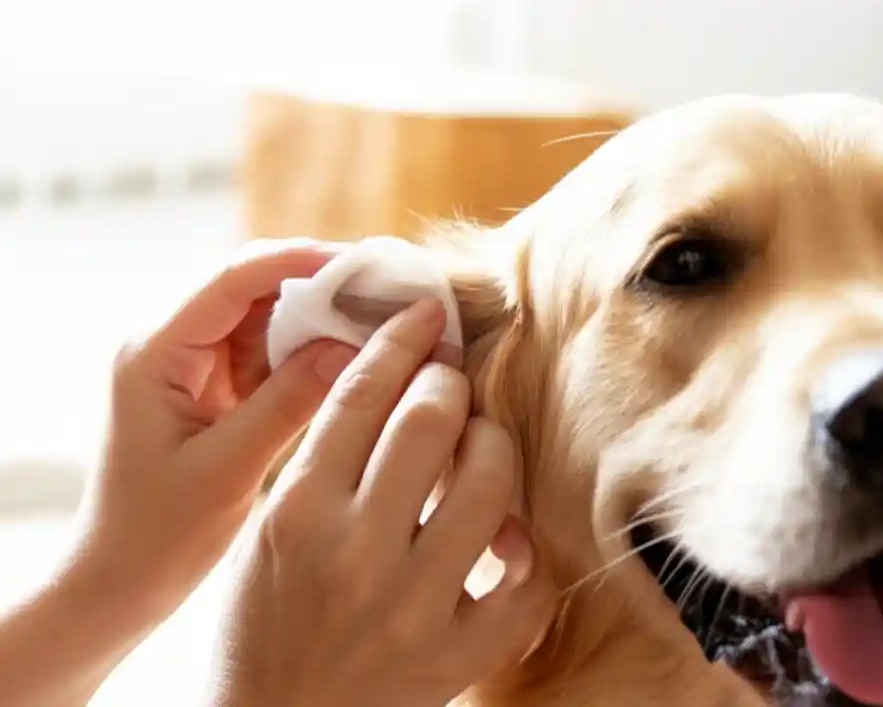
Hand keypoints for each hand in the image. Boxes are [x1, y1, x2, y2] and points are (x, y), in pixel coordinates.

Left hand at [79, 240, 353, 617]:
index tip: (365, 267)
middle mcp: (173, 347)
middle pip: (257, 289)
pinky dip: (317, 357)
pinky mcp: (219, 394)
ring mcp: (197, 369)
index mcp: (156, 352)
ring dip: (326, 321)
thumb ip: (289, 405)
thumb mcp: (228, 470)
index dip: (300, 262)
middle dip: (324, 287)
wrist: (117, 586)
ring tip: (388, 326)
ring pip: (272, 321)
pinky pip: (275, 358)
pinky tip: (361, 364)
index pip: (233, 280)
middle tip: (392, 296)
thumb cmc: (155, 537)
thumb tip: (355, 350)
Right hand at [210, 298, 554, 706]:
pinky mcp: (459, 656)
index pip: (359, 396)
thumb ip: (321, 461)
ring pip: (490, 484)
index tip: (424, 314)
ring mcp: (414, 608)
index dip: (399, 340)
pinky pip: (528, 580)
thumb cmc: (265, 623)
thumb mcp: (266, 535)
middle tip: (450, 380)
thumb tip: (387, 376)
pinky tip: (508, 537)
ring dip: (494, 446)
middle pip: (430, 421)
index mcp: (296, 515)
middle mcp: (356, 555)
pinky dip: (527, 548)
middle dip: (448, 383)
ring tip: (481, 444)